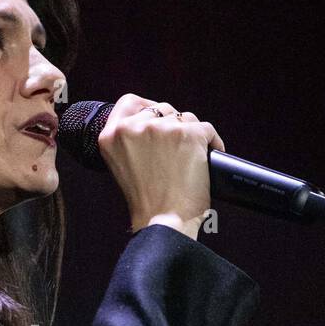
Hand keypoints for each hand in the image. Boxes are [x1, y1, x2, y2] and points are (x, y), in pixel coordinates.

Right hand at [96, 93, 224, 238]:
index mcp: (112, 136)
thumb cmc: (146, 202)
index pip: (129, 102)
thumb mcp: (122, 166)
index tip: (157, 118)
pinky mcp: (190, 134)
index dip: (146, 108)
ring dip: (191, 135)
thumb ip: (130, 141)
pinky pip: (207, 129)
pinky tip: (209, 158)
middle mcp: (135, 127)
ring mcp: (163, 129)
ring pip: (185, 118)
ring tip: (191, 158)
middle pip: (162, 109)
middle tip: (176, 151)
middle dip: (172, 126)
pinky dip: (212, 143)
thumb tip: (154, 123)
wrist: (164, 222)